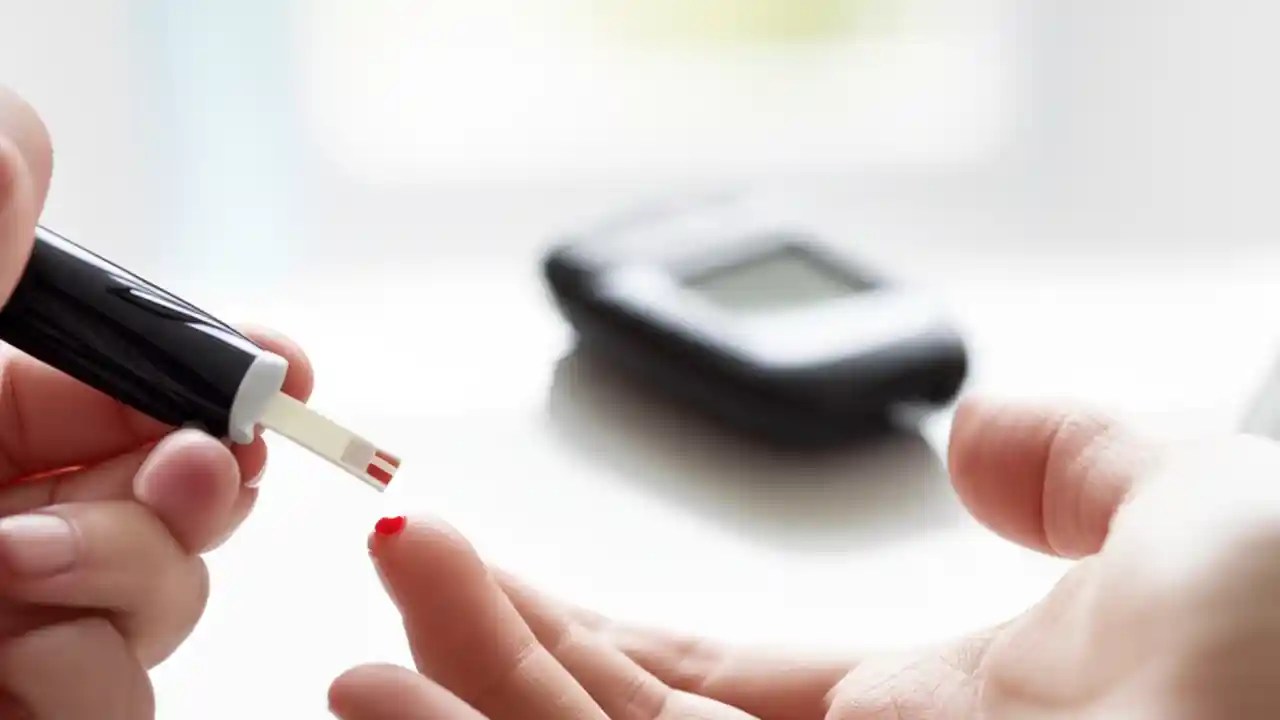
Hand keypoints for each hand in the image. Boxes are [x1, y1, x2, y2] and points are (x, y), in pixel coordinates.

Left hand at [0, 87, 313, 717]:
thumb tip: (17, 147)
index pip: (124, 380)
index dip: (216, 372)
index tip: (284, 372)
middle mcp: (1, 511)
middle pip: (177, 488)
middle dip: (203, 476)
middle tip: (197, 462)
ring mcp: (15, 619)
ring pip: (170, 596)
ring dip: (130, 575)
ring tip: (16, 567)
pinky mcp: (23, 708)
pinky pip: (120, 701)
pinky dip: (87, 677)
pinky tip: (14, 656)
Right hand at [330, 397, 1279, 718]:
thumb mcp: (1191, 520)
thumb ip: (1081, 460)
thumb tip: (979, 437)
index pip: (696, 681)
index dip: (587, 621)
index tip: (493, 561)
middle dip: (496, 645)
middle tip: (404, 558)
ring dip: (463, 686)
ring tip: (385, 596)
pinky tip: (397, 693)